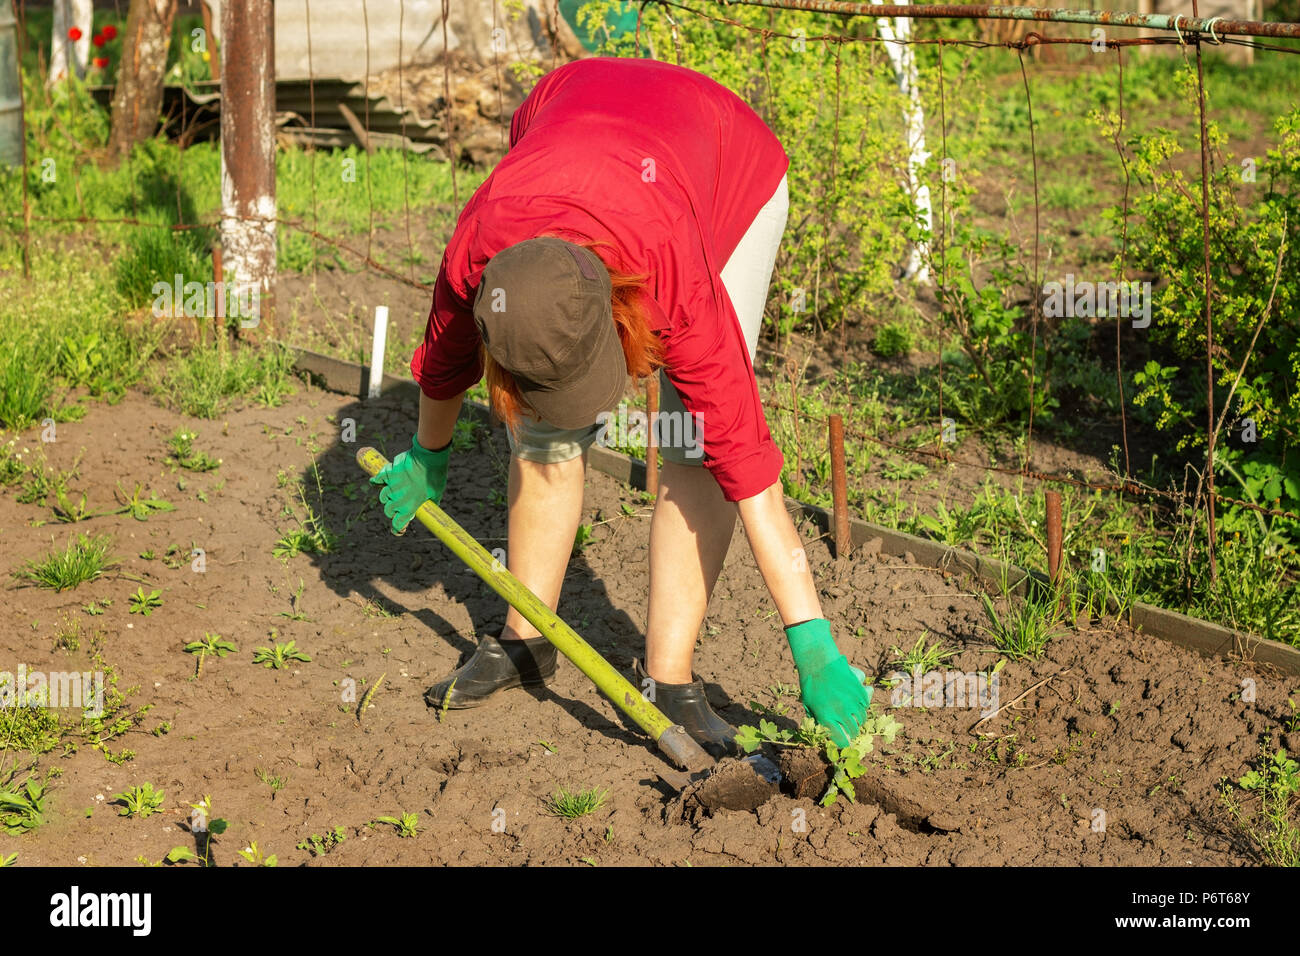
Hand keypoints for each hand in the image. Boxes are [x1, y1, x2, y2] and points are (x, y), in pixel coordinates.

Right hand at [370, 435, 449, 533]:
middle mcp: (398, 499)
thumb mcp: (437, 492)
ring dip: (386, 496)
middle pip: (388, 511)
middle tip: (397, 507)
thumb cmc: (435, 476)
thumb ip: (431, 501)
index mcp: (410, 506)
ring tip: (392, 493)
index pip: (398, 523)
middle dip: (392, 510)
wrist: (428, 457)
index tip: (398, 527)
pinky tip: (376, 481)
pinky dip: (376, 480)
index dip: (397, 526)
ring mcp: (392, 486)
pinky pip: (378, 478)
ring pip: (382, 496)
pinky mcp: (388, 473)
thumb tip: (432, 504)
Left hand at [784, 618, 871, 746]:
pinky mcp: (859, 691)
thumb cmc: (810, 684)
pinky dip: (862, 707)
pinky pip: (865, 705)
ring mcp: (851, 701)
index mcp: (826, 717)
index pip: (841, 739)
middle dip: (852, 733)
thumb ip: (817, 719)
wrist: (818, 662)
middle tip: (850, 731)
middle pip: (853, 730)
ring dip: (859, 720)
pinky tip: (857, 705)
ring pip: (862, 718)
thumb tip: (824, 731)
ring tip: (854, 718)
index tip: (843, 742)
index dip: (842, 742)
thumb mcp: (808, 704)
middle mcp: (840, 712)